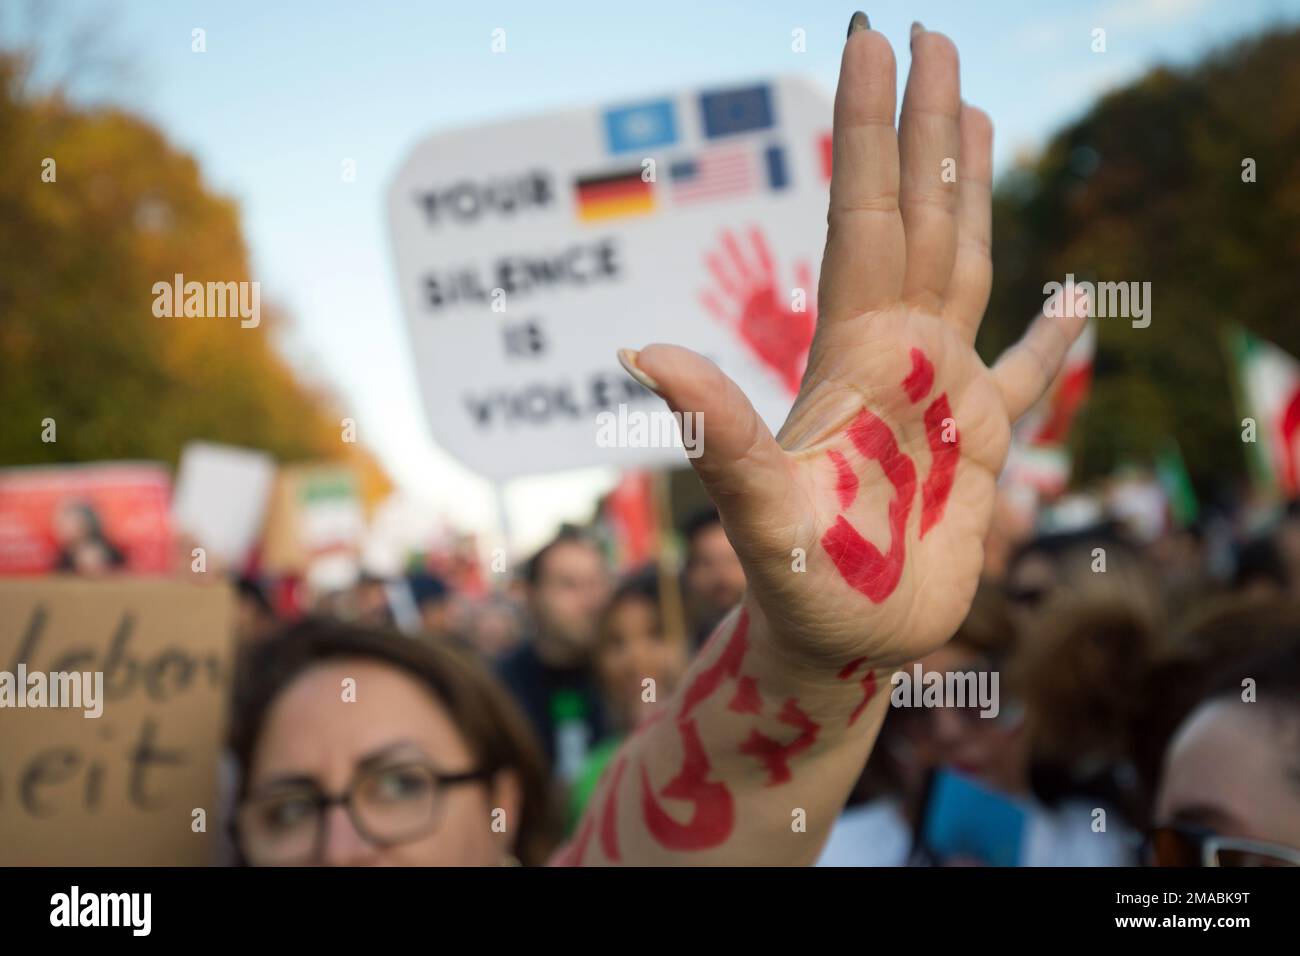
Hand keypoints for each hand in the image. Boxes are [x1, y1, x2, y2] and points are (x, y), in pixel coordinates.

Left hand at [622, 19, 1085, 670]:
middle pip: (918, 215)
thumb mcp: (758, 513)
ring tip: (975, 115)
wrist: (834, 645)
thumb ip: (716, 435)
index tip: (873, 40)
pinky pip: (1025, 376)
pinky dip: (1054, 341)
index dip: (871, 131)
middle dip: (923, 126)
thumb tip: (636, 357)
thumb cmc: (794, 590)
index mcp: (855, 352)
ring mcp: (940, 392)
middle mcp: (897, 354)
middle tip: (930, 34)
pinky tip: (1076, 302)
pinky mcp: (980, 446)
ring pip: (964, 265)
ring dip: (972, 191)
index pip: (864, 214)